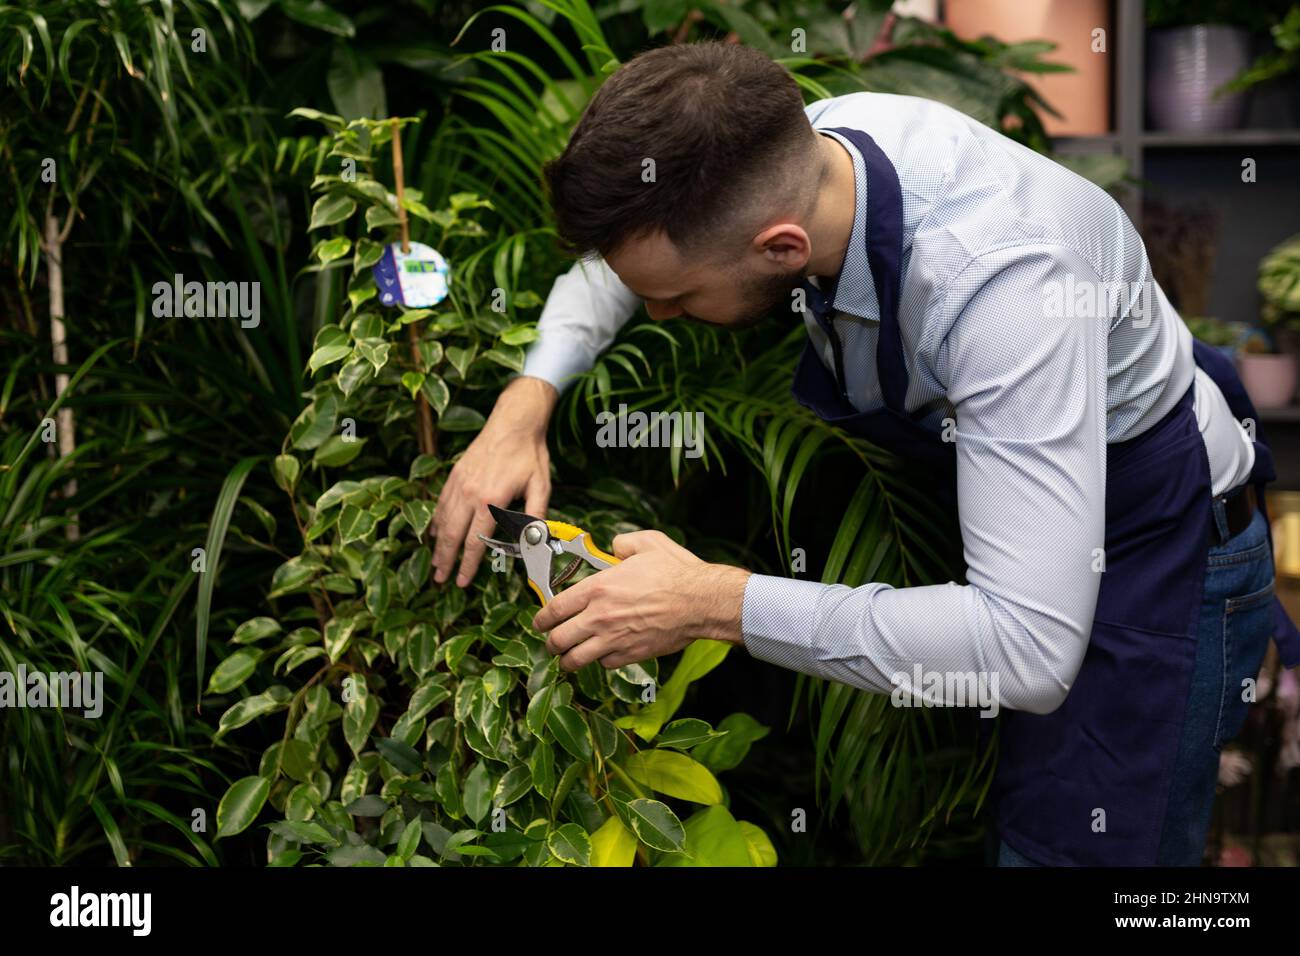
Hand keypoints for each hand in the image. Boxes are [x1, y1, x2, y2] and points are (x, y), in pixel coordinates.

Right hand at [432, 376, 557, 586]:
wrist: (513, 421)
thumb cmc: (530, 455)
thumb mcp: (541, 486)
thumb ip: (535, 516)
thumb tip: (533, 544)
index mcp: (491, 500)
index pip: (475, 542)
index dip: (468, 565)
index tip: (462, 582)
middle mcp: (469, 494)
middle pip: (452, 535)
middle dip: (445, 561)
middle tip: (440, 580)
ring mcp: (458, 483)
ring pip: (442, 521)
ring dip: (437, 545)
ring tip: (435, 564)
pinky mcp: (454, 475)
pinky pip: (440, 504)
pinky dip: (435, 521)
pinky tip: (433, 534)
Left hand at [531, 530, 750, 670]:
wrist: (700, 602)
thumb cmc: (676, 573)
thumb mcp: (647, 542)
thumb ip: (622, 542)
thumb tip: (613, 547)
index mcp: (597, 588)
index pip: (553, 609)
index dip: (541, 619)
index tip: (540, 622)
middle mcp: (599, 617)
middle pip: (557, 640)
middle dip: (551, 642)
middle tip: (553, 641)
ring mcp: (613, 639)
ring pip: (575, 660)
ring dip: (568, 660)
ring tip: (568, 658)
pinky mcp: (630, 654)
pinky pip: (604, 664)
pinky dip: (601, 661)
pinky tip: (604, 654)